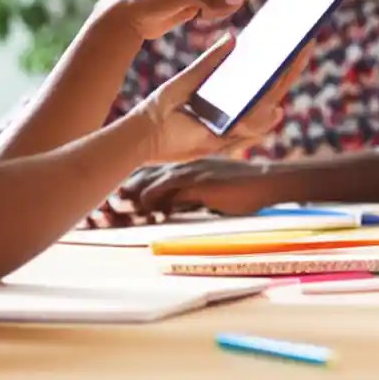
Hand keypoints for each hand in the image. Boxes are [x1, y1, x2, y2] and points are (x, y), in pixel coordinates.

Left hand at [122, 158, 279, 216]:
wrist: (267, 181)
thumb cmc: (246, 189)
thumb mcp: (214, 192)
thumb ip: (193, 197)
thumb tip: (175, 212)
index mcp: (188, 166)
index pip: (152, 174)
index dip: (134, 188)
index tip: (121, 203)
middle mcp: (185, 166)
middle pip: (144, 175)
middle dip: (126, 193)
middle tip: (111, 210)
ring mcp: (191, 173)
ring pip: (150, 182)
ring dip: (134, 199)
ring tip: (121, 214)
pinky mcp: (197, 182)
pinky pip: (165, 190)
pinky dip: (152, 202)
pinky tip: (148, 214)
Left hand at [128, 35, 311, 163]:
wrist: (142, 132)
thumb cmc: (162, 107)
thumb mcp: (190, 78)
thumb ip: (212, 61)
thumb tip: (233, 36)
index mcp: (231, 99)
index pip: (264, 80)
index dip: (282, 63)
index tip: (296, 41)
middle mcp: (236, 114)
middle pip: (272, 92)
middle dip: (290, 70)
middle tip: (304, 47)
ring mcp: (232, 130)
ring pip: (266, 110)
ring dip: (282, 88)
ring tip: (294, 63)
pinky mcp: (222, 142)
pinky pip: (248, 132)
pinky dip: (262, 122)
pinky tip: (276, 109)